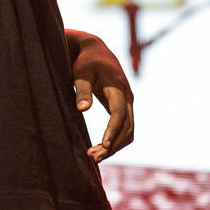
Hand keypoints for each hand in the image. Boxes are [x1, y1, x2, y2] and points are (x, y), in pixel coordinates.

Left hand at [66, 29, 134, 162]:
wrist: (96, 51)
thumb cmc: (86, 61)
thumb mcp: (80, 72)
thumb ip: (82, 89)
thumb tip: (83, 109)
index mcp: (118, 87)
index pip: (119, 113)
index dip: (112, 130)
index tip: (104, 146)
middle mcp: (127, 96)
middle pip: (127, 127)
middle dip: (113, 145)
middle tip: (93, 157)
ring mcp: (127, 103)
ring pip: (128, 130)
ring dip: (115, 146)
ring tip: (94, 156)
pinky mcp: (122, 107)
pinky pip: (124, 128)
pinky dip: (115, 140)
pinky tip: (100, 148)